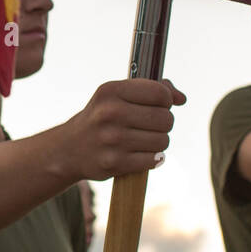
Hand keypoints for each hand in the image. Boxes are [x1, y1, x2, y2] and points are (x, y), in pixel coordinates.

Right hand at [61, 79, 185, 180]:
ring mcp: (111, 139)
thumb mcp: (117, 95)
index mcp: (110, 91)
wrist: (69, 148)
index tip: (156, 105)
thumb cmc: (101, 118)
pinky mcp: (114, 162)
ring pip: (163, 141)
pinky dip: (152, 158)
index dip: (165, 100)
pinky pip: (154, 160)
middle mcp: (109, 113)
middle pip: (166, 119)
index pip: (160, 93)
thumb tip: (181, 98)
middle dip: (163, 123)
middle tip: (148, 126)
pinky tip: (139, 154)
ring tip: (142, 141)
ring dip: (158, 142)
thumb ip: (151, 89)